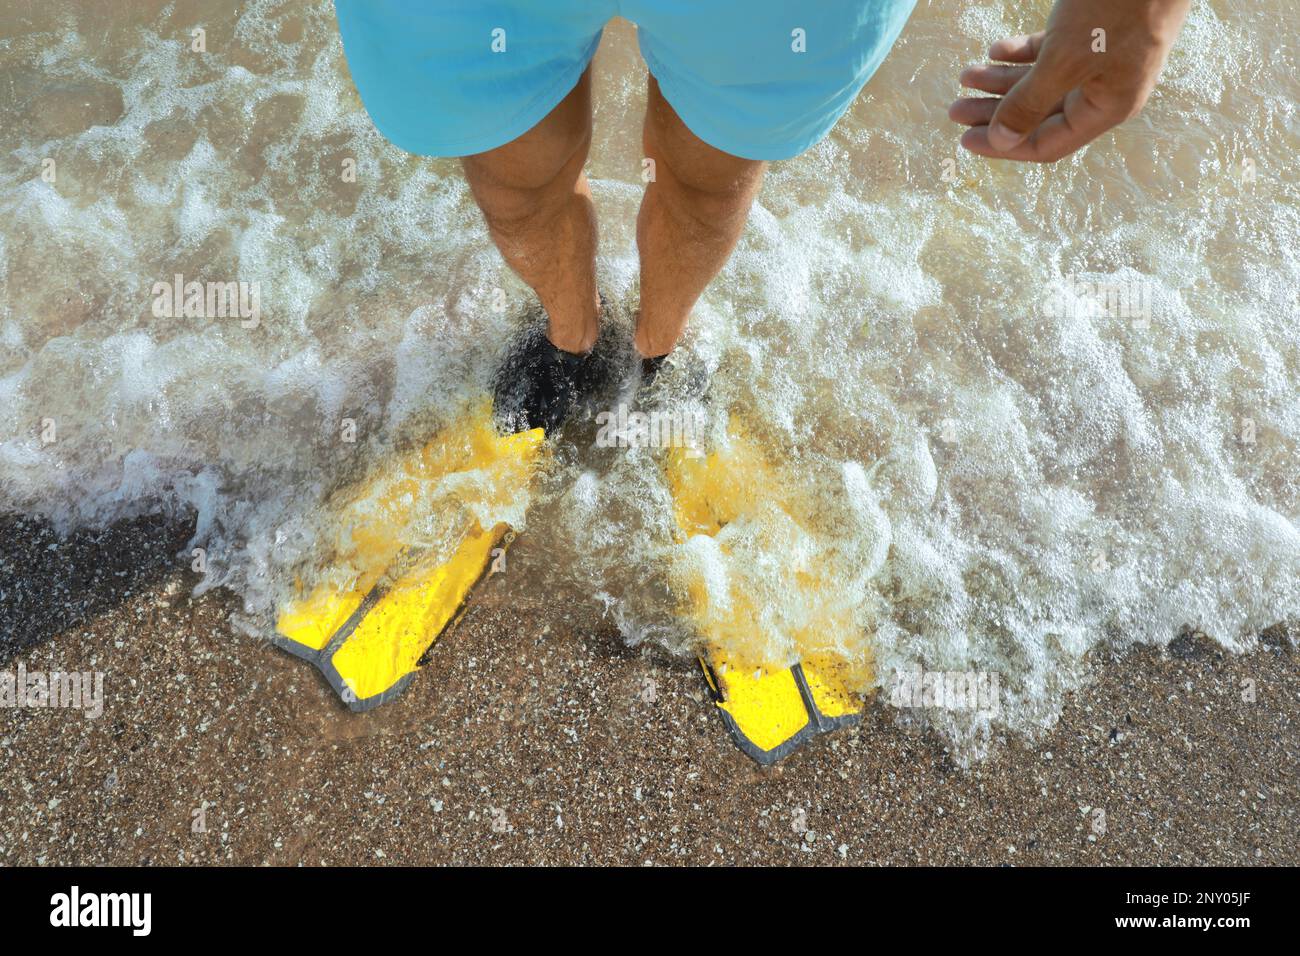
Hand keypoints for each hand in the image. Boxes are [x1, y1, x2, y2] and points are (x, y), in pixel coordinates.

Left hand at [950, 0, 1190, 161]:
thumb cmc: (1118, 4)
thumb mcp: (1066, 59)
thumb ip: (1030, 101)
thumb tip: (1000, 140)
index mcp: (1107, 107)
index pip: (1048, 144)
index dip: (1004, 145)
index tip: (964, 139)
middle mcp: (1105, 89)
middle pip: (1039, 113)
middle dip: (994, 111)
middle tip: (953, 108)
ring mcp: (1102, 59)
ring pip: (1042, 80)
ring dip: (1001, 79)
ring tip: (964, 74)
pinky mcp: (1096, 29)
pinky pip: (1053, 52)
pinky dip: (1023, 52)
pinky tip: (994, 50)